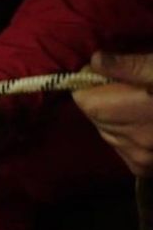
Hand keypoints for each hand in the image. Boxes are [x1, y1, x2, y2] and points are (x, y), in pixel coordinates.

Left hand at [73, 52, 152, 177]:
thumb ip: (128, 66)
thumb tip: (94, 60)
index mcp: (130, 114)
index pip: (84, 99)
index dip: (92, 82)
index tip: (106, 72)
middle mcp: (131, 143)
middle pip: (95, 116)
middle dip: (106, 99)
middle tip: (132, 88)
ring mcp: (140, 159)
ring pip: (107, 132)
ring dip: (118, 118)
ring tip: (143, 105)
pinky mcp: (145, 168)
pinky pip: (122, 148)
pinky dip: (129, 135)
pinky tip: (146, 124)